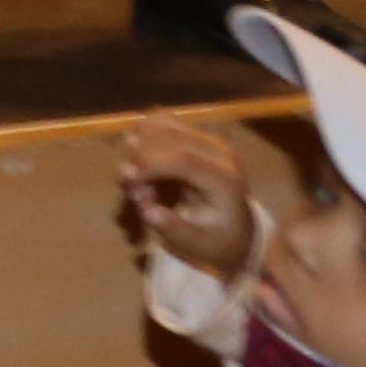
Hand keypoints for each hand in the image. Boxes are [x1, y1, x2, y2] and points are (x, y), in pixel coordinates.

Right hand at [115, 118, 256, 278]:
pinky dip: (145, 135)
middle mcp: (220, 152)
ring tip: (143, 177)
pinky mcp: (198, 134)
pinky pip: (162, 120)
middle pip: (168, 136)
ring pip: (162, 122)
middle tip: (135, 190)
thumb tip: (149, 211)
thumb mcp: (198, 246)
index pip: (184, 160)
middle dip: (141, 158)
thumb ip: (174, 230)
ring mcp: (209, 139)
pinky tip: (144, 160)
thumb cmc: (217, 239)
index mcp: (225, 181)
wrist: (237, 229)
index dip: (150, 164)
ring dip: (141, 145)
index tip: (128, 179)